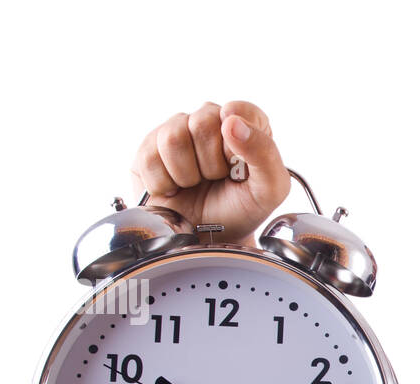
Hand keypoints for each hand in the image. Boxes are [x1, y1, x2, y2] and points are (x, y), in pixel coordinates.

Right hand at [130, 100, 290, 245]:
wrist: (208, 238)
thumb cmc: (241, 210)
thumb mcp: (270, 189)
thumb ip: (265, 152)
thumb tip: (231, 121)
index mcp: (246, 122)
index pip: (239, 109)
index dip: (237, 141)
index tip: (237, 166)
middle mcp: (210, 119)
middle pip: (202, 122)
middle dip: (211, 164)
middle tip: (216, 180)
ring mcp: (176, 130)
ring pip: (173, 138)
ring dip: (187, 175)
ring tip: (196, 184)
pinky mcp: (148, 148)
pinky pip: (149, 157)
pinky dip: (164, 183)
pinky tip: (175, 189)